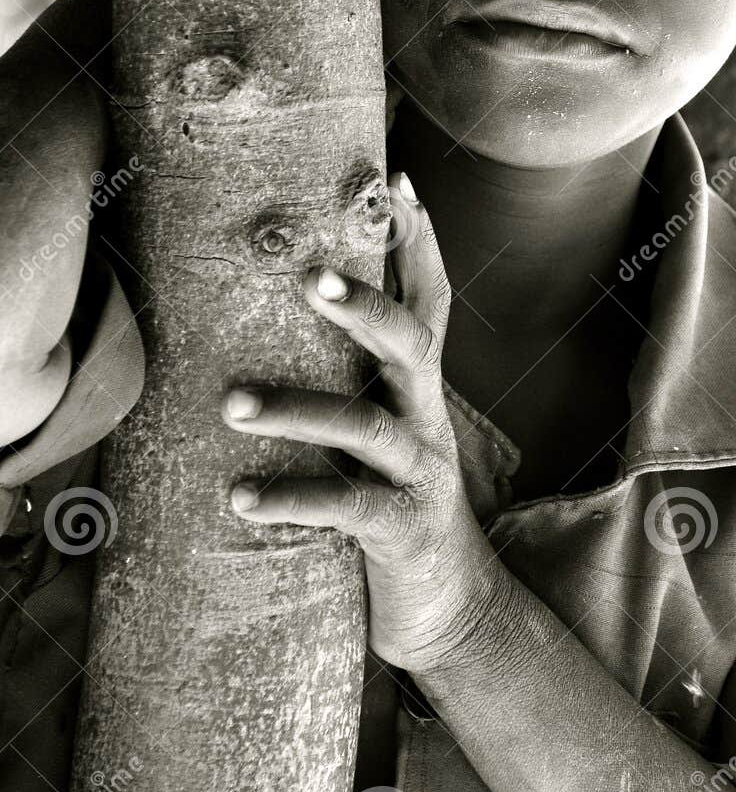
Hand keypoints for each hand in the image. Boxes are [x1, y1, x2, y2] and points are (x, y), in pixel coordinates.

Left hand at [221, 170, 501, 671]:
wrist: (450, 607)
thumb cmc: (391, 499)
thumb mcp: (379, 428)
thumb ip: (350, 378)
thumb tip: (273, 317)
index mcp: (419, 387)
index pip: (429, 300)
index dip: (419, 242)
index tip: (396, 183)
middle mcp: (427, 417)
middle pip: (409, 345)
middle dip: (362, 306)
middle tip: (304, 277)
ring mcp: (420, 473)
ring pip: (364, 428)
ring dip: (297, 411)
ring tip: (230, 403)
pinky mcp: (401, 530)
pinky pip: (346, 507)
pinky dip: (291, 498)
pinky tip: (238, 496)